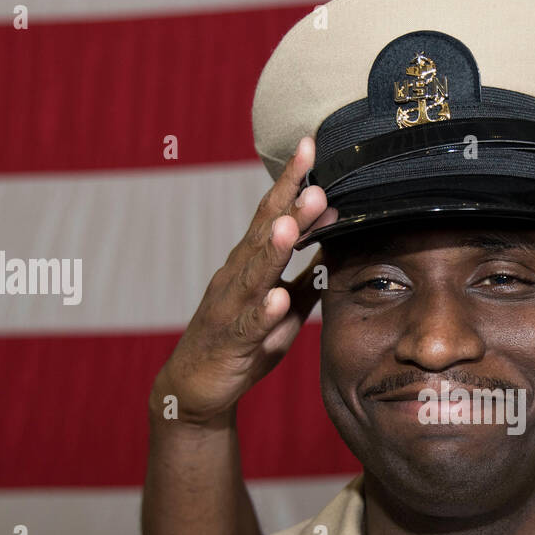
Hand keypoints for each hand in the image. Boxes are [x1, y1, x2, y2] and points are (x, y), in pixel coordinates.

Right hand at [153, 137, 336, 426]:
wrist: (197, 388)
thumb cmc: (242, 343)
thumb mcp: (284, 308)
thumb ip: (308, 276)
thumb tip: (338, 241)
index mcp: (251, 264)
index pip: (273, 214)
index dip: (290, 182)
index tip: (310, 146)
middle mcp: (237, 276)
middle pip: (263, 234)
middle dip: (286, 205)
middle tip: (312, 176)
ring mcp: (231, 307)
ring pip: (254, 274)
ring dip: (272, 249)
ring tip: (289, 225)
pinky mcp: (231, 341)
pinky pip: (249, 325)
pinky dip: (263, 311)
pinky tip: (278, 298)